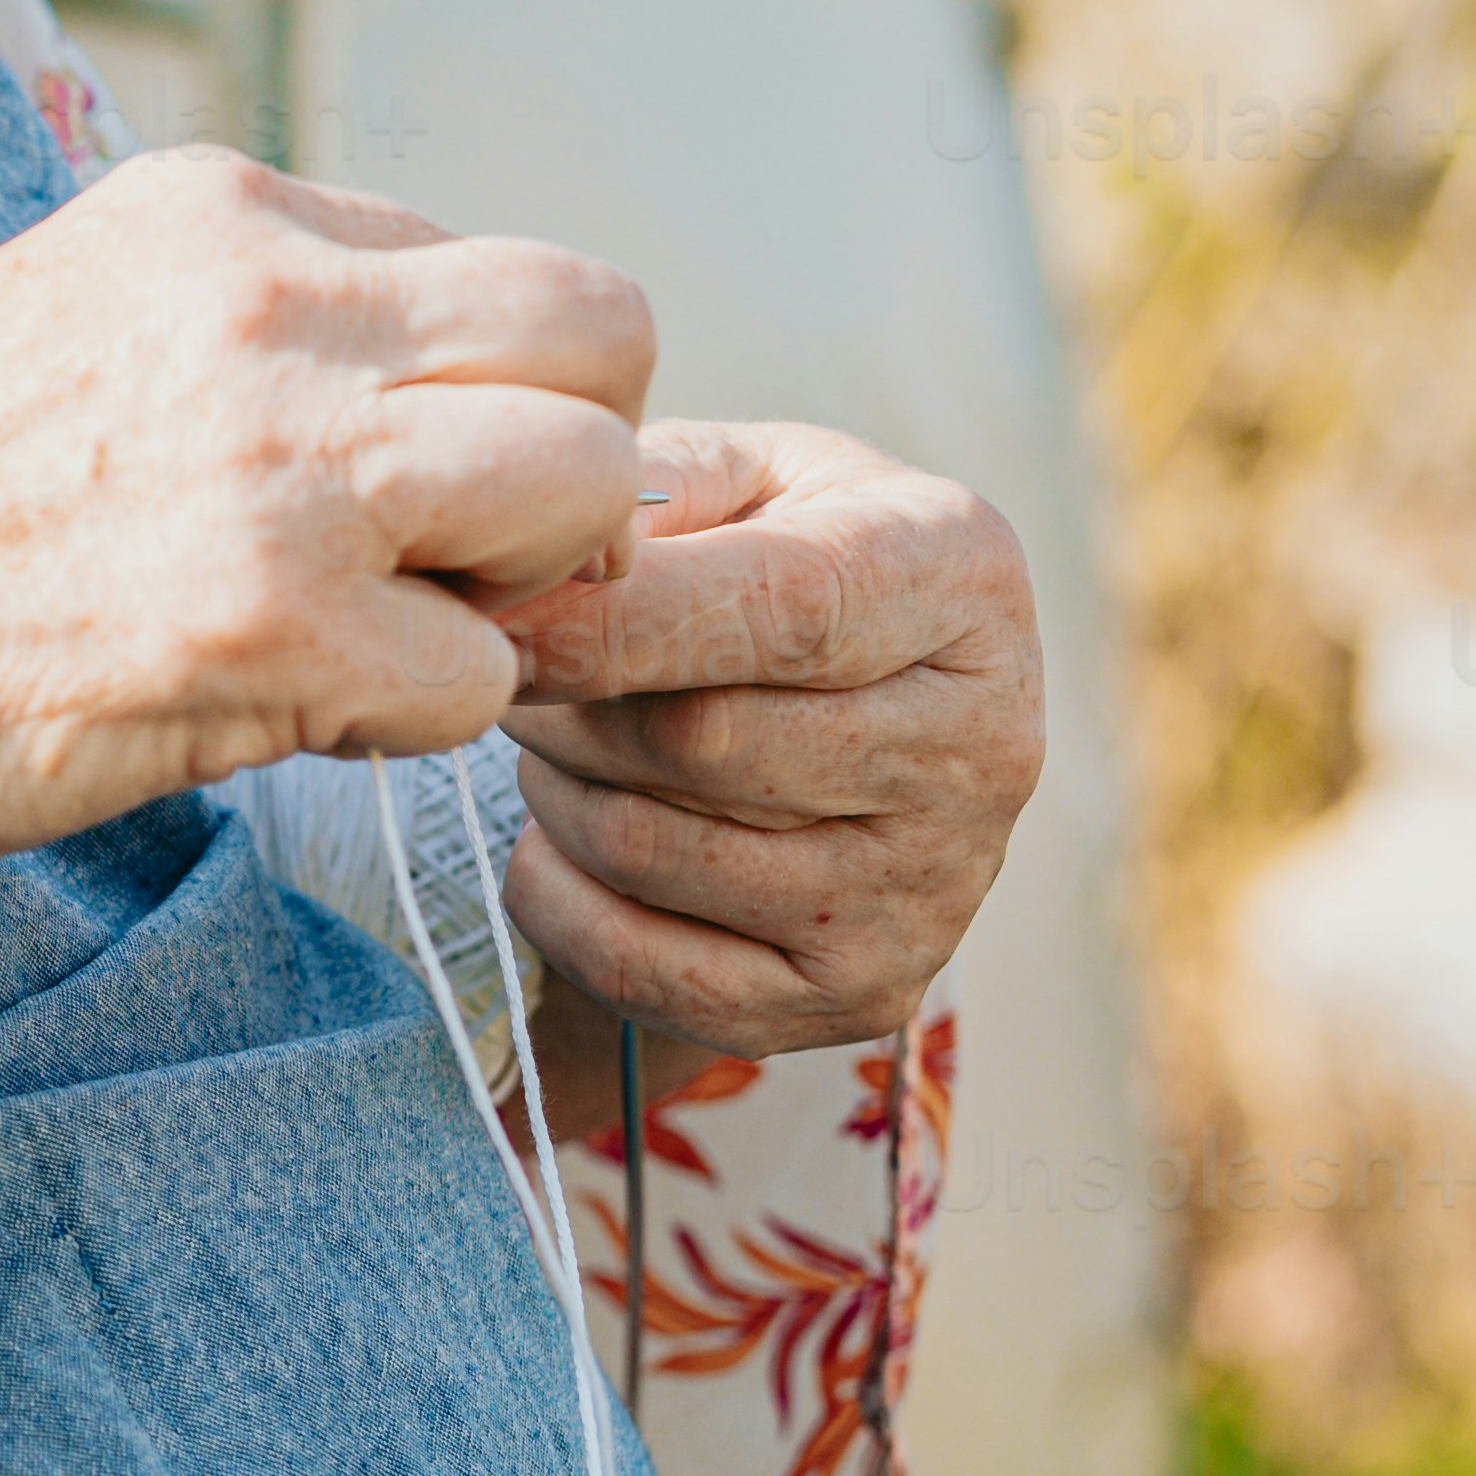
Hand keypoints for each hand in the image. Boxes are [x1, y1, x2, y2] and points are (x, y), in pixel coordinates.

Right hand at [0, 141, 654, 879]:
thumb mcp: (62, 313)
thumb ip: (239, 320)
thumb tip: (400, 391)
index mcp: (217, 211)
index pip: (488, 265)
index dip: (476, 393)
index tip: (386, 483)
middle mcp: (274, 304)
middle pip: (604, 334)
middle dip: (565, 460)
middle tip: (463, 560)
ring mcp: (290, 462)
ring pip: (590, 490)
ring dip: (518, 590)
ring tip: (381, 637)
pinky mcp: (283, 624)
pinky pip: (488, 674)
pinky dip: (412, 721)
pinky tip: (282, 714)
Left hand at [478, 416, 1042, 1060]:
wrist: (867, 725)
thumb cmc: (776, 567)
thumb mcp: (739, 480)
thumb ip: (643, 492)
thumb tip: (529, 571)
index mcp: (960, 575)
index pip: (781, 610)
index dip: (615, 622)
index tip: (494, 621)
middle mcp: (981, 742)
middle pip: (698, 741)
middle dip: (567, 706)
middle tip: (520, 673)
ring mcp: (932, 888)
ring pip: (650, 851)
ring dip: (556, 793)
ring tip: (563, 745)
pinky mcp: (865, 995)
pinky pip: (636, 965)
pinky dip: (555, 898)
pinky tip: (565, 841)